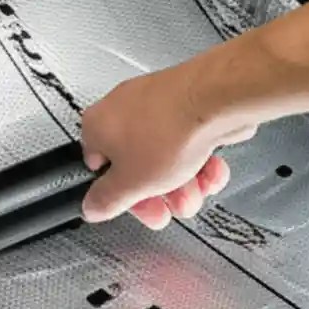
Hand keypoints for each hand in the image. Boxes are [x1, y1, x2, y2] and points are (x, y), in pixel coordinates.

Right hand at [81, 64, 254, 228]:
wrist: (215, 101)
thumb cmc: (169, 132)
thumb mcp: (131, 184)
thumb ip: (107, 200)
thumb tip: (93, 207)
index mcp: (97, 126)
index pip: (99, 170)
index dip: (122, 196)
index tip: (141, 207)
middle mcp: (122, 110)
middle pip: (138, 168)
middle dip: (161, 194)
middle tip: (174, 204)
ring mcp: (156, 105)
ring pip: (167, 158)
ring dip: (185, 182)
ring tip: (197, 188)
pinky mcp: (187, 104)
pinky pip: (189, 141)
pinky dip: (202, 160)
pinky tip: (211, 169)